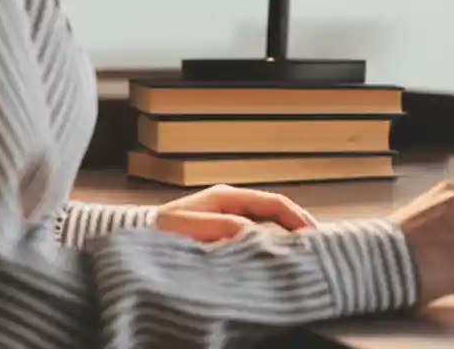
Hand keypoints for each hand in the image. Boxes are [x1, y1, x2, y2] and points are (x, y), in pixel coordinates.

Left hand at [155, 184, 318, 242]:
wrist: (135, 240)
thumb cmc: (156, 233)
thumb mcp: (185, 227)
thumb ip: (218, 226)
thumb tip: (252, 230)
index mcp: (226, 196)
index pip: (273, 202)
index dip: (297, 216)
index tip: (313, 234)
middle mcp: (231, 203)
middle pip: (276, 212)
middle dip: (298, 226)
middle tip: (318, 245)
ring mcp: (229, 217)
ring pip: (269, 224)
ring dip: (286, 237)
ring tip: (303, 253)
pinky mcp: (224, 233)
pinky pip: (255, 236)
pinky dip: (271, 245)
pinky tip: (277, 257)